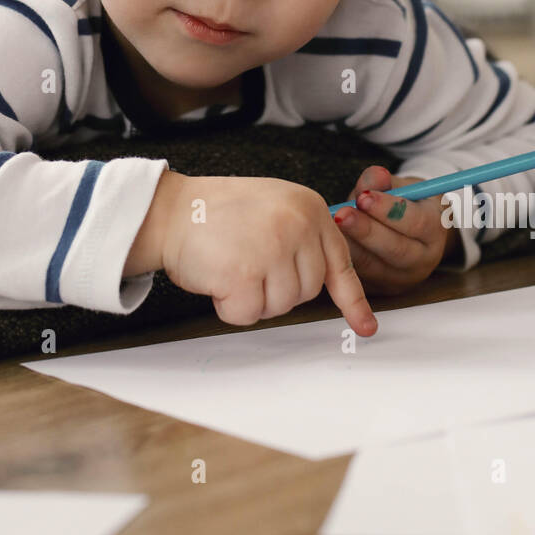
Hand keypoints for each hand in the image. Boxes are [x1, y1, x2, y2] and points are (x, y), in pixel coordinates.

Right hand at [153, 172, 377, 334]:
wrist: (169, 210)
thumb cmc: (215, 213)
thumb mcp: (274, 207)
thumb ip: (301, 235)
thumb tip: (325, 279)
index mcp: (309, 208)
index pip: (340, 262)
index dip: (352, 300)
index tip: (365, 327)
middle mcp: (298, 225)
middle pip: (306, 292)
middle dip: (276, 290)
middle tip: (247, 263)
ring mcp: (273, 248)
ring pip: (279, 307)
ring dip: (252, 299)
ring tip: (230, 264)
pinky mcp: (246, 273)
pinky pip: (247, 315)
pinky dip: (228, 307)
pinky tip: (216, 278)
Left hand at [332, 165, 457, 293]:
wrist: (409, 234)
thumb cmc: (403, 204)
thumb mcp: (401, 187)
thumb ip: (385, 182)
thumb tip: (376, 175)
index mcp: (434, 228)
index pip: (416, 222)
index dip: (388, 210)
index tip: (363, 196)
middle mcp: (423, 259)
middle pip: (396, 250)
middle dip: (366, 231)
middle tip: (342, 214)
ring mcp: (401, 278)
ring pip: (374, 266)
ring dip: (350, 245)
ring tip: (330, 226)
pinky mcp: (380, 289)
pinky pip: (359, 275)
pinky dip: (342, 258)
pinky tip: (327, 241)